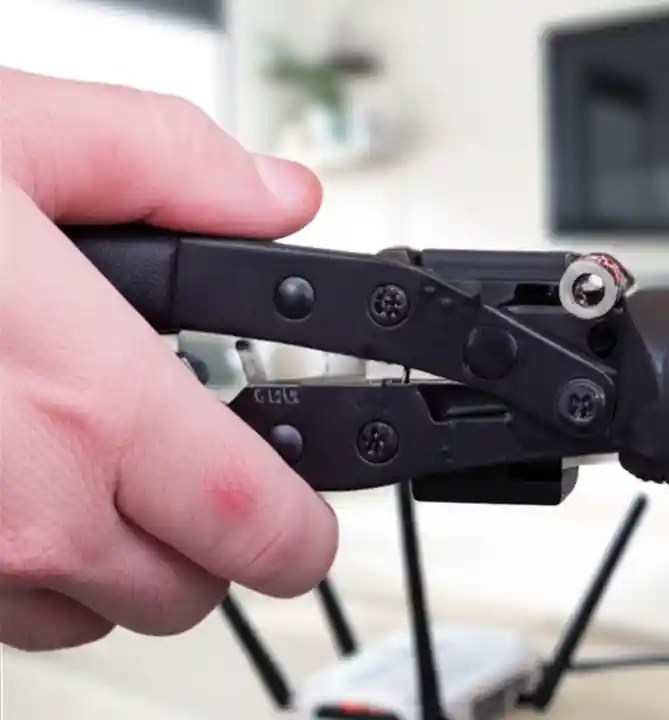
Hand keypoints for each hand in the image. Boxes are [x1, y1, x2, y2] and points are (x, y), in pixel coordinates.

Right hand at [0, 69, 337, 650]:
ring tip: (79, 460)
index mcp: (80, 398)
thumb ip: (170, 164)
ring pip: (84, 616)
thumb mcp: (11, 135)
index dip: (300, 533)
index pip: (256, 527)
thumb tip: (274, 198)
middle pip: (181, 592)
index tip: (304, 521)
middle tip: (190, 469)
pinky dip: (14, 569)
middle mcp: (16, 505)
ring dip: (105, 557)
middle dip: (208, 541)